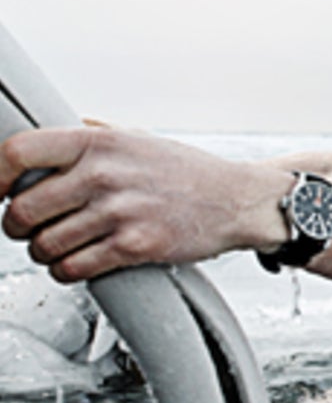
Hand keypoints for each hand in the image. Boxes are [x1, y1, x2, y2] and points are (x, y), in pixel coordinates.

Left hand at [0, 127, 290, 281]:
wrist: (238, 200)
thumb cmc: (187, 172)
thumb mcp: (137, 138)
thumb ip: (90, 134)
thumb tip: (45, 131)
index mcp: (99, 142)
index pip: (17, 152)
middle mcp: (104, 174)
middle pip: (21, 209)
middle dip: (16, 227)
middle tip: (28, 229)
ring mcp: (120, 212)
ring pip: (44, 245)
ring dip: (44, 253)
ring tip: (60, 247)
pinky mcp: (134, 247)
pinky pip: (73, 268)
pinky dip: (66, 271)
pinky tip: (79, 262)